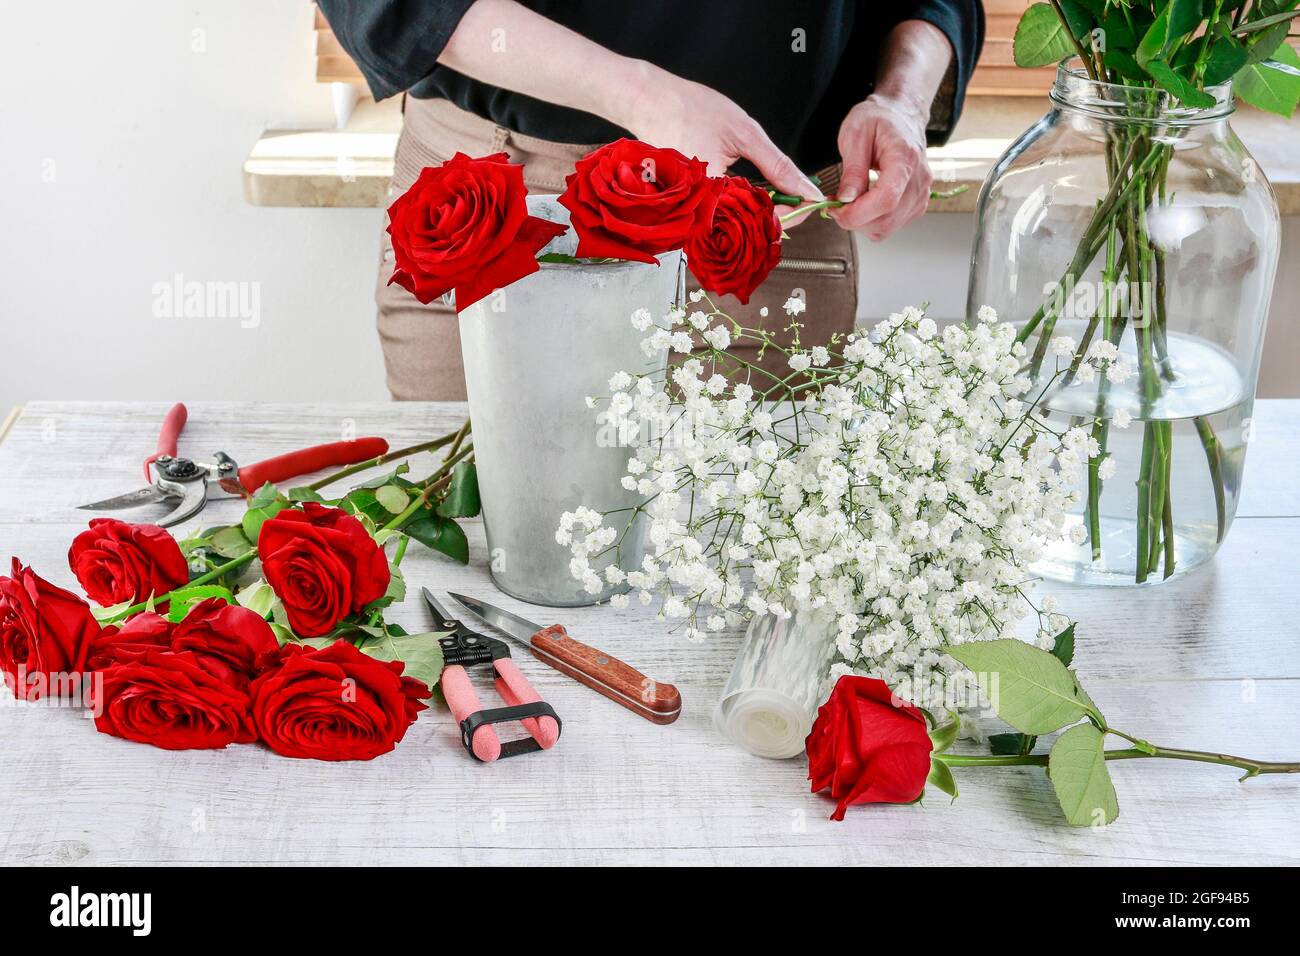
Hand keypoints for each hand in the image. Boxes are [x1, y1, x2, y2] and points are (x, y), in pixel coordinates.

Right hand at [620, 67, 823, 211]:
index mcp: (714, 196)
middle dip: (776, 213)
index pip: (761, 221)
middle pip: (748, 226)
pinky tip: (749, 191)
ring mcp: (691, 208)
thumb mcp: (745, 134)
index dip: (790, 215)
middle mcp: (698, 209)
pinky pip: (719, 211)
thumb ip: (777, 166)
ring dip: (758, 208)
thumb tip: (804, 189)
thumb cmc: (690, 110)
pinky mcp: (689, 202)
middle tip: (795, 198)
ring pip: (735, 220)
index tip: (808, 204)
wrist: (649, 100)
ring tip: (775, 195)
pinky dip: (739, 202)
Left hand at [831, 93, 932, 240]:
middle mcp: (919, 179)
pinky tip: (863, 205)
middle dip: (854, 220)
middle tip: (835, 206)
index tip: (836, 209)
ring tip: (848, 203)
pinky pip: (892, 225)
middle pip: (886, 219)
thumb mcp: (855, 135)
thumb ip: (852, 170)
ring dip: (862, 223)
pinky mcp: (917, 203)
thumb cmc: (878, 119)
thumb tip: (846, 199)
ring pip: (888, 227)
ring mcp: (921, 193)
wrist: (901, 115)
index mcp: (905, 158)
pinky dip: (872, 222)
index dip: (857, 213)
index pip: (886, 199)